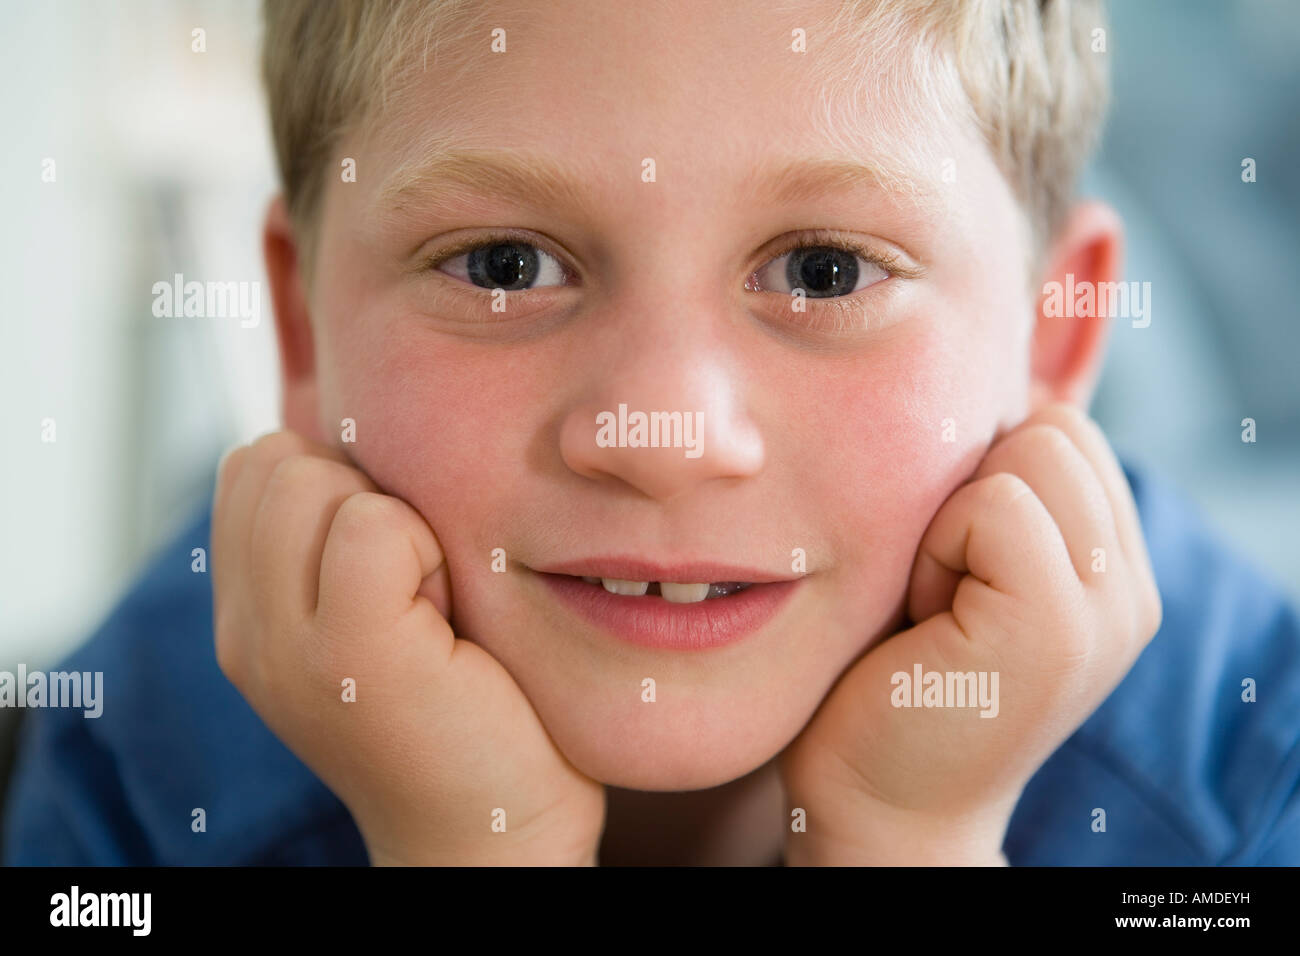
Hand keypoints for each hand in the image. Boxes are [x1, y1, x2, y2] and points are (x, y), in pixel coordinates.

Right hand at [211, 430, 604, 864]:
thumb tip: (346, 436)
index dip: (335, 484)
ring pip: (314, 479)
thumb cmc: (463, 710)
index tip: (392, 566)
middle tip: (415, 588)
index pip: (253, 464)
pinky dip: (426, 551)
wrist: (492, 832)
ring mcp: (286, 646)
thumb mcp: (377, 613)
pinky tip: (446, 621)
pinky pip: (372, 525)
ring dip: (394, 522)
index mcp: (250, 616)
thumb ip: (339, 535)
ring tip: (429, 606)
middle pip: (274, 459)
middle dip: (358, 495)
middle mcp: (248, 632)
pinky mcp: (348, 654)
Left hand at [778, 403, 1161, 864]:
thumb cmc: (887, 672)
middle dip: (971, 490)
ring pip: (1029, 453)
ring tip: (933, 606)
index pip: (1064, 428)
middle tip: (937, 588)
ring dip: (949, 520)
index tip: (947, 566)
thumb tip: (994, 386)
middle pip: (1053, 428)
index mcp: (1112, 566)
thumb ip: (1000, 489)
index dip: (983, 475)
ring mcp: (1109, 611)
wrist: (872, 801)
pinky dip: (936, 550)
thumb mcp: (957, 561)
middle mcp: (1130, 588)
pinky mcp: (1060, 629)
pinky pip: (996, 505)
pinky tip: (925, 622)